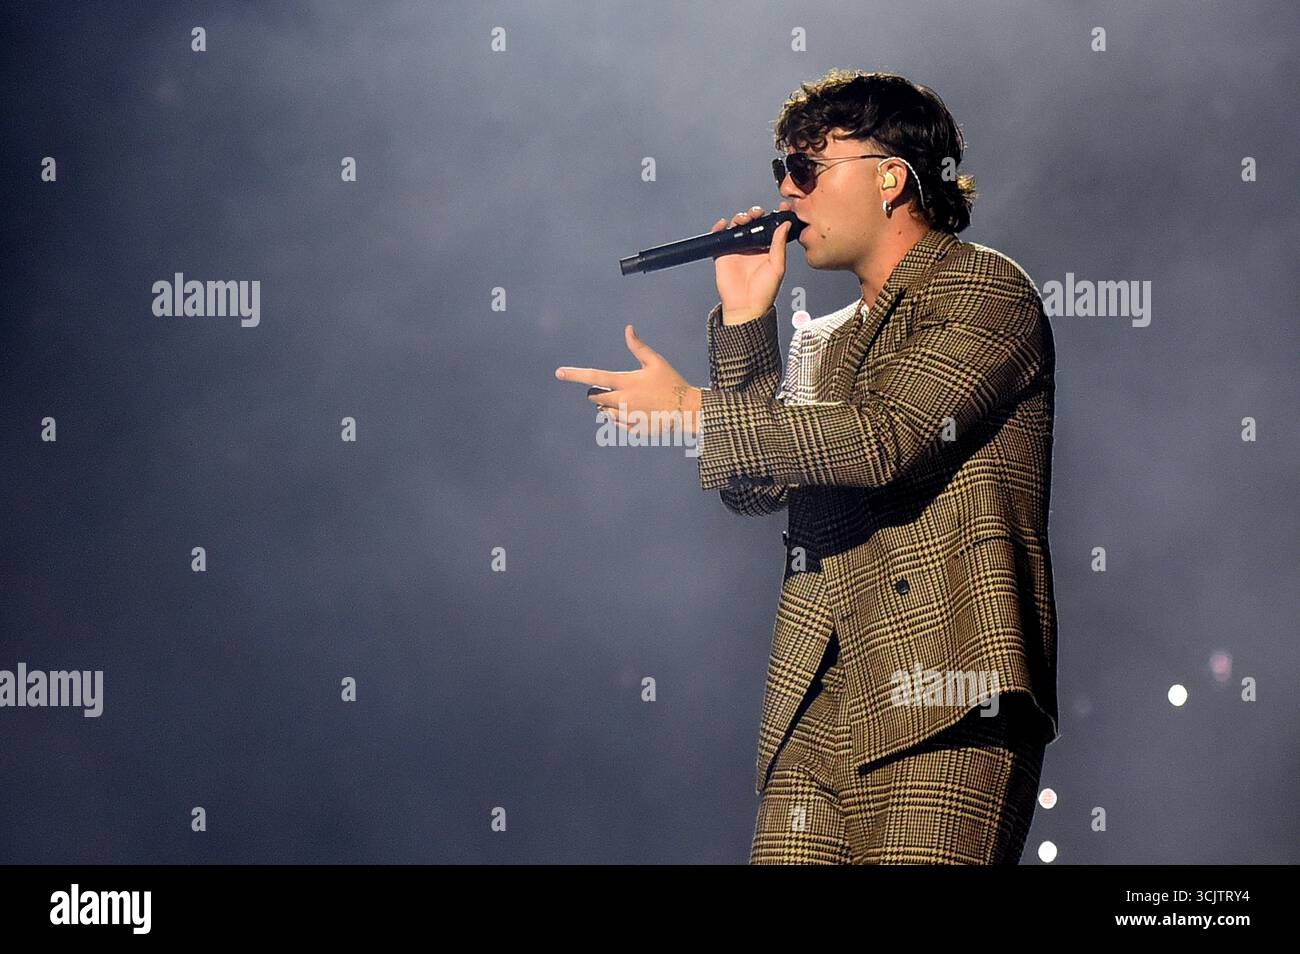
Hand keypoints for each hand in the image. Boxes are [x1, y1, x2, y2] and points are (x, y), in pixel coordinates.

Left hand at [554, 324, 701, 438]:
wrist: (687, 409)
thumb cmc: (671, 382)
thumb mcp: (656, 362)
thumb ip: (638, 347)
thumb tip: (628, 329)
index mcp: (626, 382)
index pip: (594, 378)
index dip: (574, 375)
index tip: (559, 372)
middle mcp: (624, 401)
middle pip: (596, 398)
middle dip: (598, 393)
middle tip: (616, 389)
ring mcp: (628, 417)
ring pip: (606, 412)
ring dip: (609, 406)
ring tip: (630, 400)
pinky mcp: (634, 429)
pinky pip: (618, 424)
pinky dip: (621, 418)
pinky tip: (637, 412)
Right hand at [712, 200, 793, 323]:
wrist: (745, 307)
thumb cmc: (763, 292)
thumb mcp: (777, 266)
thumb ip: (779, 244)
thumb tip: (785, 224)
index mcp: (768, 248)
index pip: (772, 226)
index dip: (776, 215)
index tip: (782, 207)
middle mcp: (753, 246)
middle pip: (753, 222)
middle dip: (755, 213)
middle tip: (757, 214)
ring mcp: (737, 248)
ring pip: (737, 226)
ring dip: (740, 218)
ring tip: (743, 220)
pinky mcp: (723, 253)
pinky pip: (720, 236)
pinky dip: (719, 228)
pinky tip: (724, 225)